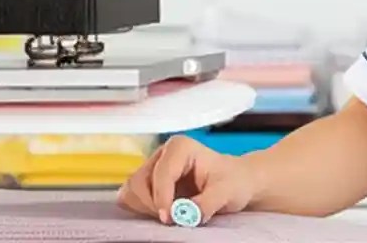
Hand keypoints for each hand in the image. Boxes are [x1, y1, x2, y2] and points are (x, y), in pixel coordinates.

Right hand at [117, 135, 258, 225]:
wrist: (236, 184)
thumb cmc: (233, 181)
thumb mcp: (227, 192)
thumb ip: (207, 203)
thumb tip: (185, 215)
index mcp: (180, 147)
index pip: (161, 173)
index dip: (162, 197)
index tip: (170, 218)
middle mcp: (162, 155)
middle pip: (138, 181)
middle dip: (151, 204)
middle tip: (171, 219)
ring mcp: (152, 169)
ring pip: (131, 191)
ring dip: (145, 208)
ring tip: (170, 216)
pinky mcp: (148, 184)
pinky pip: (131, 199)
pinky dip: (141, 210)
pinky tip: (163, 214)